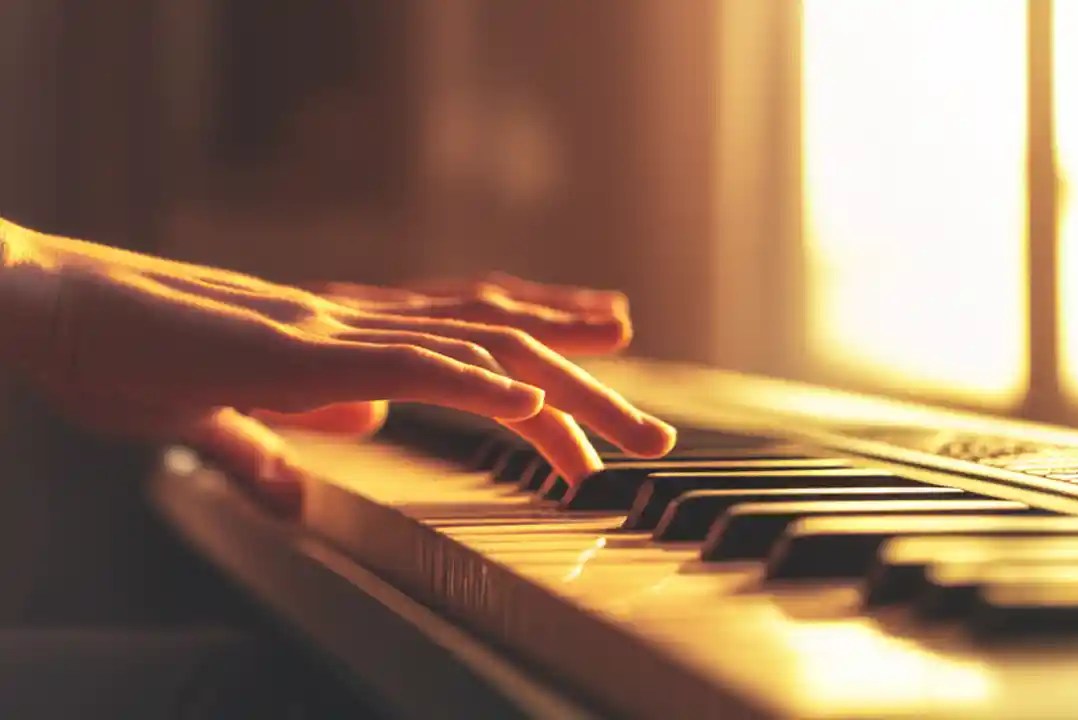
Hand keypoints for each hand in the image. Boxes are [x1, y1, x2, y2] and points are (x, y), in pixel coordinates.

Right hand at [0, 219, 675, 515]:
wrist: (52, 311)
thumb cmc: (120, 351)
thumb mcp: (224, 403)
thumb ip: (286, 426)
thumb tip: (353, 434)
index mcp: (338, 337)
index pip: (463, 332)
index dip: (537, 347)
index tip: (597, 364)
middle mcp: (354, 323)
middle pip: (495, 340)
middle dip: (582, 380)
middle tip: (649, 422)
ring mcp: (332, 333)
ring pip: (476, 349)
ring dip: (559, 389)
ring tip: (628, 427)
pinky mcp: (297, 354)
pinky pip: (409, 364)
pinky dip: (478, 383)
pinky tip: (532, 404)